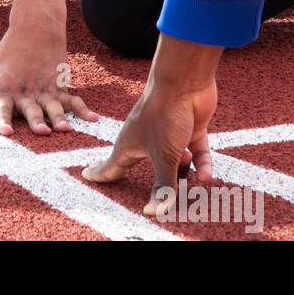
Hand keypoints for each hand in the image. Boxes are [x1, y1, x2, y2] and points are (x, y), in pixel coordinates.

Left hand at [0, 15, 96, 134]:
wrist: (36, 27)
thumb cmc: (10, 52)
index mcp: (6, 89)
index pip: (2, 108)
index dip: (3, 120)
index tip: (6, 132)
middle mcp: (25, 92)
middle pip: (31, 109)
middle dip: (36, 121)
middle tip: (42, 132)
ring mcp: (45, 89)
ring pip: (53, 106)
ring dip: (59, 118)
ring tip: (65, 129)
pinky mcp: (60, 85)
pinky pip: (73, 99)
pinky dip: (84, 110)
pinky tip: (93, 119)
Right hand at [82, 34, 222, 214]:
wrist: (184, 82)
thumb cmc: (164, 114)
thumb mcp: (164, 157)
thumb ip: (163, 186)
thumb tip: (154, 212)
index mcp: (129, 144)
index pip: (112, 166)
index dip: (100, 174)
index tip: (87, 176)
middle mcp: (146, 141)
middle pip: (146, 168)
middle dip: (151, 183)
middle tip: (142, 195)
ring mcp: (169, 135)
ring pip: (176, 163)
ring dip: (184, 173)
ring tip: (191, 176)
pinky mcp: (190, 129)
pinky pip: (196, 154)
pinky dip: (201, 164)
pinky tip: (206, 175)